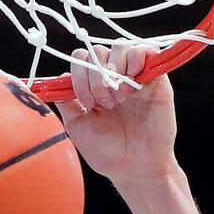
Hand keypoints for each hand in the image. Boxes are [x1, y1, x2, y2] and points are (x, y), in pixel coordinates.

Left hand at [56, 43, 178, 188]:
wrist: (135, 168)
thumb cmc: (107, 153)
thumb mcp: (78, 127)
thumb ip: (66, 102)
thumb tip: (58, 78)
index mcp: (92, 88)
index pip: (81, 60)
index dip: (80, 75)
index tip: (87, 102)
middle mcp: (112, 78)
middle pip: (98, 51)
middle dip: (98, 76)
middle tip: (106, 103)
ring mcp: (133, 76)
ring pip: (120, 46)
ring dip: (116, 68)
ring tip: (121, 97)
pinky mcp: (155, 78)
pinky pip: (146, 50)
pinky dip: (137, 57)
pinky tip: (133, 79)